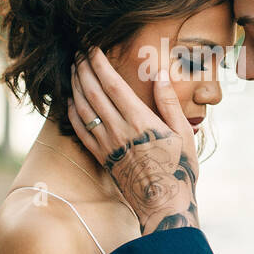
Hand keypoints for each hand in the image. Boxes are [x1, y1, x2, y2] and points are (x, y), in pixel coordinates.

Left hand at [68, 49, 199, 233]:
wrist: (164, 206)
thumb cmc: (179, 169)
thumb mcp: (183, 133)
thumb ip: (169, 102)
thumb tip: (160, 73)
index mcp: (140, 120)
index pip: (112, 84)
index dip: (99, 64)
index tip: (93, 48)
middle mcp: (119, 130)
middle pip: (93, 92)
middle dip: (83, 69)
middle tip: (78, 52)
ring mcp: (107, 144)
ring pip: (83, 109)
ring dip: (75, 86)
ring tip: (73, 70)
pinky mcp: (101, 157)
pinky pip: (80, 131)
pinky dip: (72, 113)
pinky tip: (69, 101)